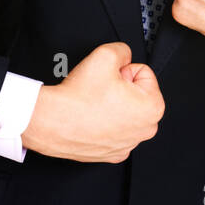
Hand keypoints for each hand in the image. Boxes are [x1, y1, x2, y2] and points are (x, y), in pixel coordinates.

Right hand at [21, 42, 163, 162]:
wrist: (52, 122)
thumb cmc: (78, 98)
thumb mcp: (105, 55)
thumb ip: (123, 50)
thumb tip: (124, 55)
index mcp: (152, 107)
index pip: (143, 73)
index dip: (122, 70)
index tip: (110, 78)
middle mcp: (145, 129)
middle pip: (136, 95)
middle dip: (120, 88)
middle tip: (101, 90)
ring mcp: (129, 144)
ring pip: (125, 113)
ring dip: (113, 106)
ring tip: (94, 104)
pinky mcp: (113, 153)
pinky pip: (114, 131)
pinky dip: (104, 124)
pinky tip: (92, 118)